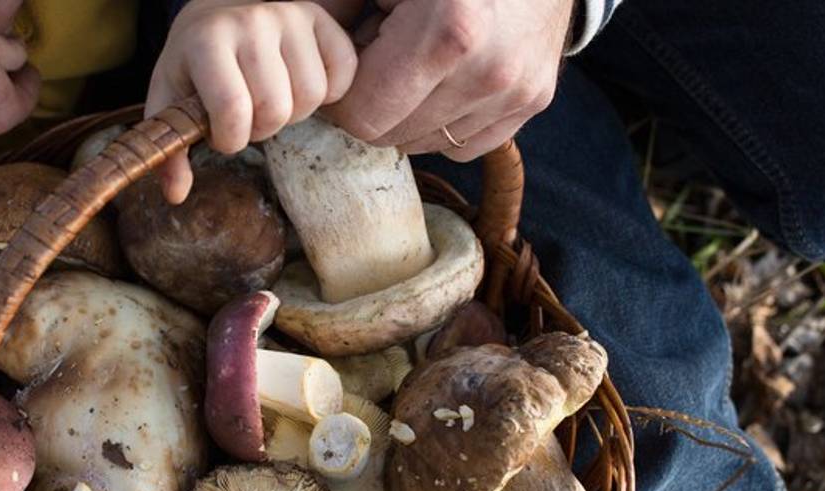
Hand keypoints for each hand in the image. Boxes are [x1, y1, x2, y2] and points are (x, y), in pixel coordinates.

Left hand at [145, 0, 356, 202]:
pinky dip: (328, 92)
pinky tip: (299, 88)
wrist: (213, 15)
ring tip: (270, 101)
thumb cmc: (192, 65)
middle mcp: (250, 21)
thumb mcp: (168, 101)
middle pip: (277, 108)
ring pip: (312, 94)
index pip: (233, 110)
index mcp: (206, 40)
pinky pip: (343, 71)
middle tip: (246, 118)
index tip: (220, 132)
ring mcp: (288, 15)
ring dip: (293, 113)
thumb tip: (176, 195)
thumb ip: (170, 148)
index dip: (230, 139)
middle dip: (261, 129)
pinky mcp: (319, 17)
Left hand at [324, 0, 573, 160]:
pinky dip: (445, 120)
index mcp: (449, 32)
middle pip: (390, 136)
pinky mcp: (535, 100)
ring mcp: (517, 90)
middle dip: (373, 100)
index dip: (342, 92)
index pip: (362, 116)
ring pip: (425, 143)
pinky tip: (445, 76)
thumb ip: (335, 8)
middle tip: (383, 52)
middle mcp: (489, 71)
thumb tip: (289, 43)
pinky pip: (465, 144)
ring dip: (408, 110)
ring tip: (418, 56)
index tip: (347, 61)